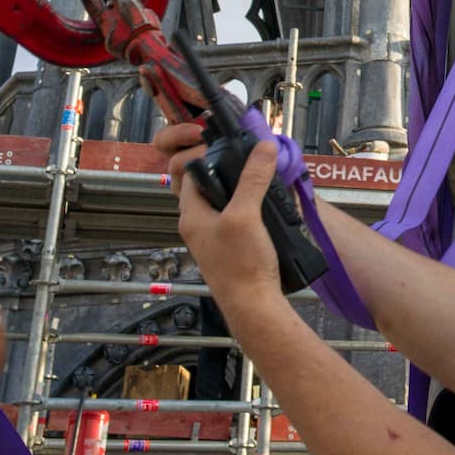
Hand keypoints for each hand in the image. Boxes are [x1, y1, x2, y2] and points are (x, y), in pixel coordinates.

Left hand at [161, 121, 284, 306]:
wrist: (253, 306)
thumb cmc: (241, 266)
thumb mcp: (247, 214)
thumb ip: (253, 179)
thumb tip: (262, 148)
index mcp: (191, 215)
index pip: (189, 174)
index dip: (206, 157)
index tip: (228, 148)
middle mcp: (197, 226)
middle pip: (205, 187)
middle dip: (224, 172)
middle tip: (246, 161)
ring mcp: (213, 239)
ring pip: (220, 203)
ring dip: (237, 190)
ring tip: (259, 180)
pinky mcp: (229, 249)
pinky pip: (232, 219)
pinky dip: (246, 208)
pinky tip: (264, 209)